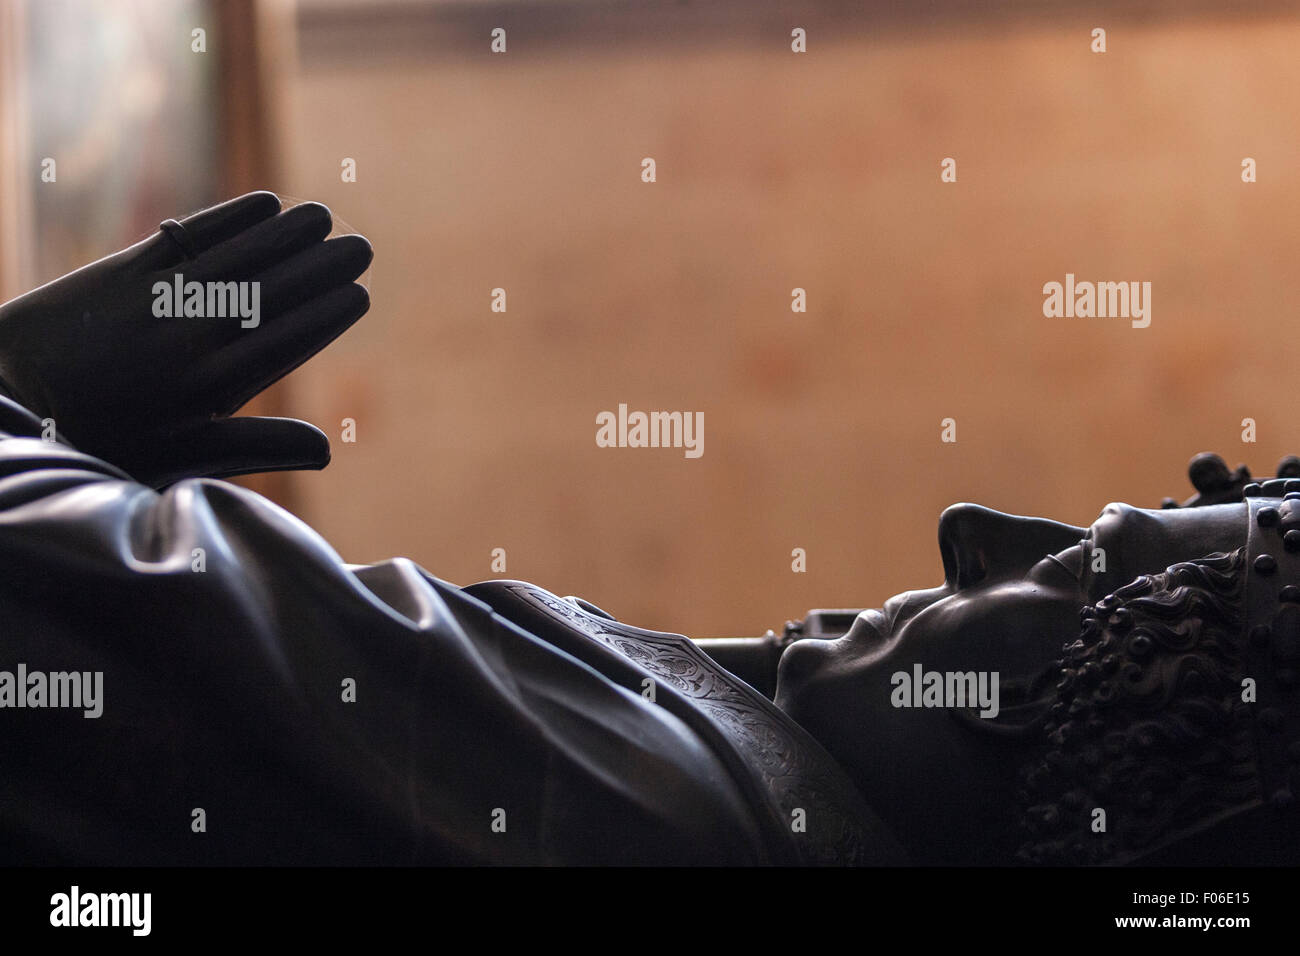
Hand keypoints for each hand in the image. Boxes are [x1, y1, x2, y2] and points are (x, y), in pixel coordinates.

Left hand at [0, 192, 371, 486]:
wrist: (8, 394)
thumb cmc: (96, 441)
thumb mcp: (175, 459)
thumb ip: (253, 448)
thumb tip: (327, 451)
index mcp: (207, 388)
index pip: (284, 341)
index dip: (325, 315)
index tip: (360, 293)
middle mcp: (190, 336)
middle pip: (271, 294)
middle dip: (320, 267)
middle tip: (360, 246)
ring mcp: (158, 298)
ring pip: (238, 258)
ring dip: (285, 233)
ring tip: (322, 216)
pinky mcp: (124, 270)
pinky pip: (191, 237)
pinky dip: (231, 218)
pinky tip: (264, 204)